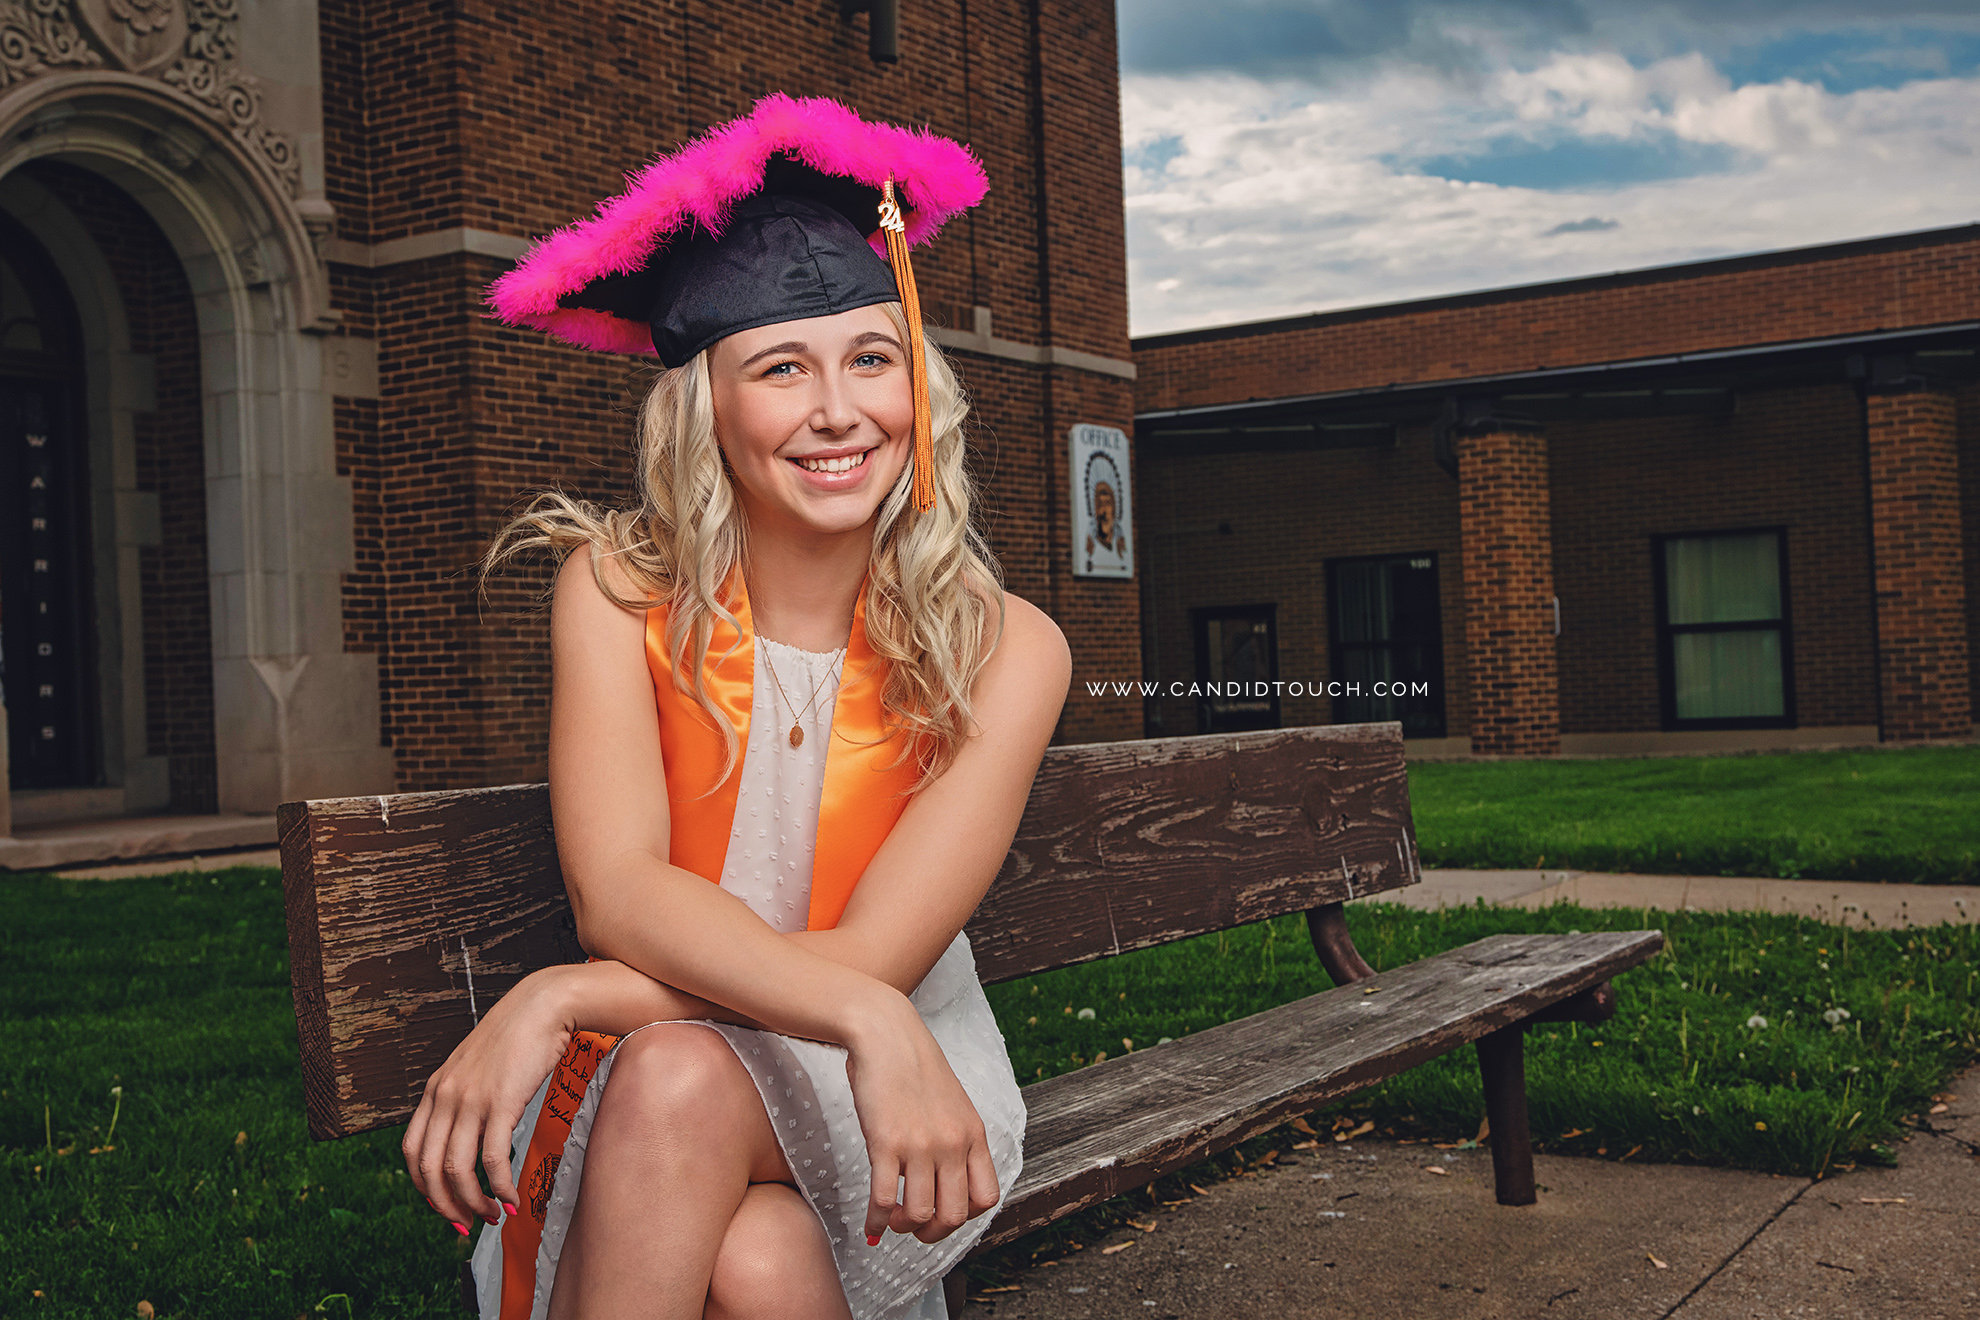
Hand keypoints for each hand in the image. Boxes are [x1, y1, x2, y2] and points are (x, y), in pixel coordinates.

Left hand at [401, 963, 578, 1232]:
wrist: (543, 1005)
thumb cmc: (517, 1036)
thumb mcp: (475, 1067)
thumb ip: (464, 1097)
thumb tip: (471, 1136)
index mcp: (435, 1089)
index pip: (412, 1152)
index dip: (424, 1189)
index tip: (445, 1206)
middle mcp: (445, 1096)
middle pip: (429, 1169)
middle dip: (446, 1206)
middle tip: (467, 1224)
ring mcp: (471, 1100)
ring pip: (458, 1169)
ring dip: (474, 1202)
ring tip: (493, 1216)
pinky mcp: (501, 1102)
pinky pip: (493, 1159)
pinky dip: (500, 1187)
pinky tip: (512, 1198)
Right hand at [844, 993, 1001, 1245]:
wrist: (887, 1034)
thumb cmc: (915, 1068)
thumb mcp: (953, 1105)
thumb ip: (956, 1140)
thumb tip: (945, 1181)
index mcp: (973, 1135)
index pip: (986, 1198)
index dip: (966, 1216)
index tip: (943, 1213)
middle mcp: (952, 1143)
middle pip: (954, 1215)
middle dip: (933, 1233)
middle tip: (915, 1228)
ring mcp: (920, 1145)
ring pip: (918, 1214)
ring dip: (902, 1227)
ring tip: (891, 1218)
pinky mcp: (886, 1142)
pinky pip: (883, 1199)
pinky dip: (876, 1221)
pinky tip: (871, 1223)